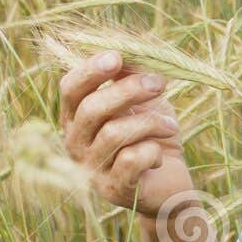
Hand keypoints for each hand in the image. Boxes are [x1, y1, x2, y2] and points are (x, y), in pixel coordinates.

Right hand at [59, 50, 193, 217]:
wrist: (171, 183)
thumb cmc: (153, 136)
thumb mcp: (145, 100)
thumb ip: (131, 76)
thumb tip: (126, 52)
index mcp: (77, 118)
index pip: (70, 89)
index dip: (91, 71)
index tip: (117, 57)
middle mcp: (75, 143)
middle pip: (91, 109)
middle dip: (128, 91)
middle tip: (159, 84)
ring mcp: (91, 169)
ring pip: (113, 133)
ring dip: (150, 123)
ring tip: (171, 125)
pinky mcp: (113, 190)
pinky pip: (130, 160)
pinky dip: (151, 151)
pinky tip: (159, 156)